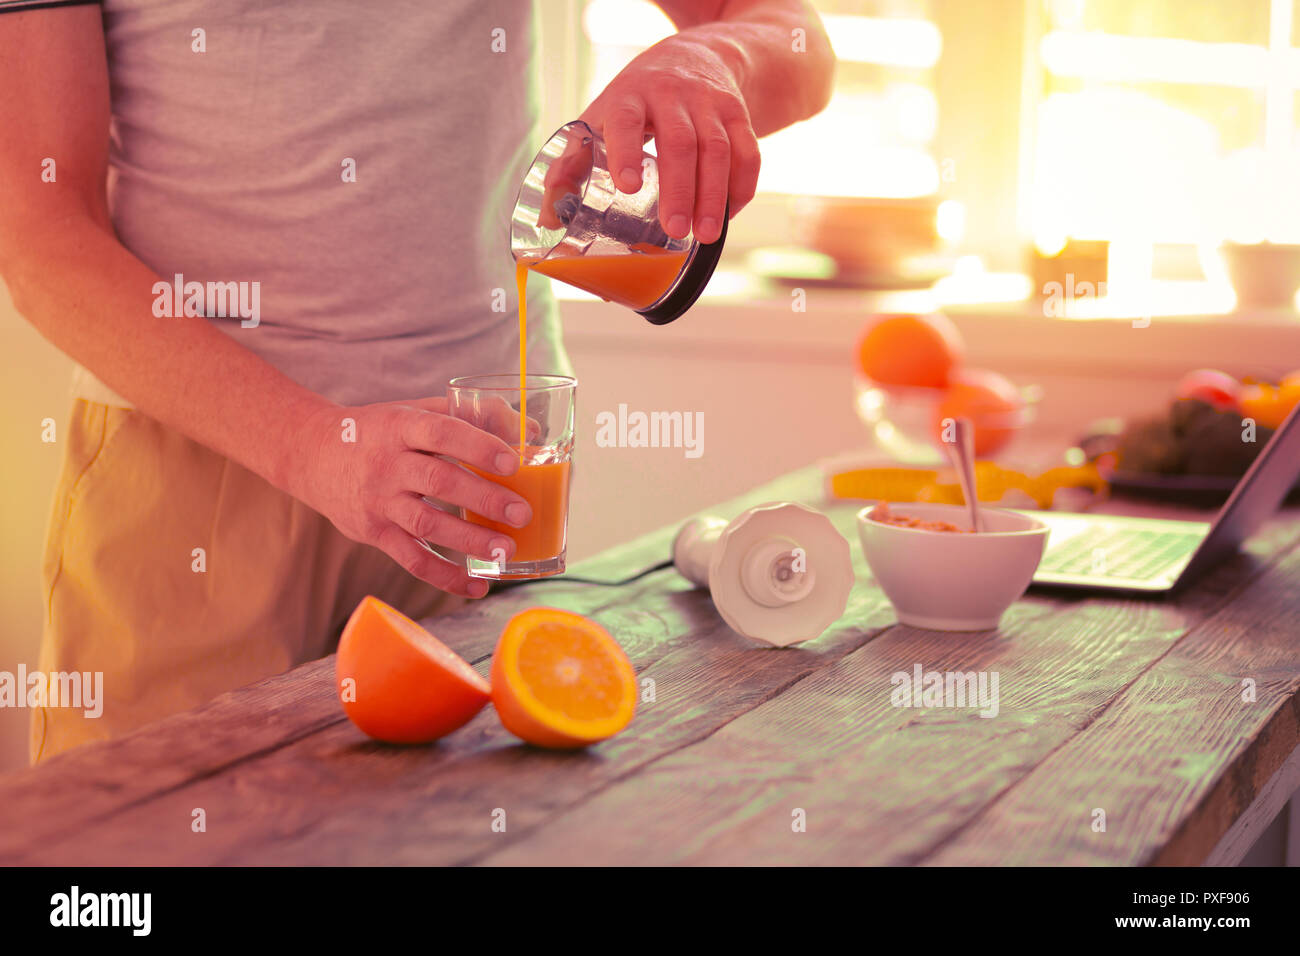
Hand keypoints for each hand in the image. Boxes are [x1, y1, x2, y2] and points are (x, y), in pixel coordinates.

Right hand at [283, 397, 532, 597]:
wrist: (313, 456)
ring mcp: (379, 502)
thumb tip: (530, 430)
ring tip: (506, 551)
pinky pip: (411, 560)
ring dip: (470, 540)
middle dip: (485, 498)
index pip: (441, 433)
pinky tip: (477, 585)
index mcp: (401, 427)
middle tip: (523, 513)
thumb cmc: (380, 431)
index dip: (478, 446)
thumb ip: (472, 416)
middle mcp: (387, 465)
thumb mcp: (416, 411)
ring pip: (427, 524)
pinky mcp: (374, 533)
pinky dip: (445, 576)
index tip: (514, 460)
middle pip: (439, 482)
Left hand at [579, 33, 761, 243]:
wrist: (695, 57)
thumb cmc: (637, 102)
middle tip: (675, 229)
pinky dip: (740, 188)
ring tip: (707, 234)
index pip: (627, 121)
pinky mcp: (737, 114)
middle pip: (679, 142)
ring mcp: (709, 103)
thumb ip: (574, 164)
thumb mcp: (601, 118)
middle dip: (678, 188)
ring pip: (717, 149)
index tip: (628, 185)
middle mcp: (671, 95)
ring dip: (713, 196)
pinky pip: (747, 152)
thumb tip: (549, 218)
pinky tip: (728, 215)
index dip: (626, 151)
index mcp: (629, 97)